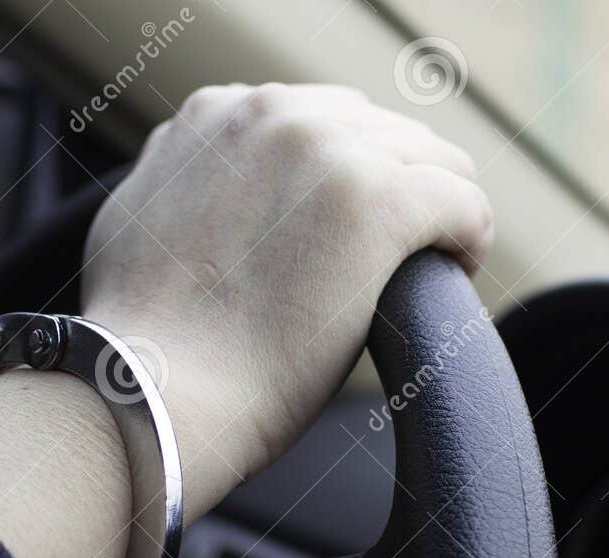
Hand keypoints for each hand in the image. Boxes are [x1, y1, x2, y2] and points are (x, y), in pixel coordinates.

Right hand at [82, 82, 492, 521]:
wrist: (154, 391)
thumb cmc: (142, 347)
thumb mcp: (137, 229)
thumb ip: (180, 191)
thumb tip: (202, 206)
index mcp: (216, 115)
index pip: (315, 120)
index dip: (344, 175)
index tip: (351, 228)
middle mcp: (274, 115)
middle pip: (378, 129)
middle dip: (396, 184)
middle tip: (405, 248)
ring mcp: (330, 154)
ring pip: (430, 157)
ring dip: (441, 206)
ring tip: (442, 260)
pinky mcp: (378, 205)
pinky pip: (460, 200)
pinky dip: (471, 235)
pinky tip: (462, 270)